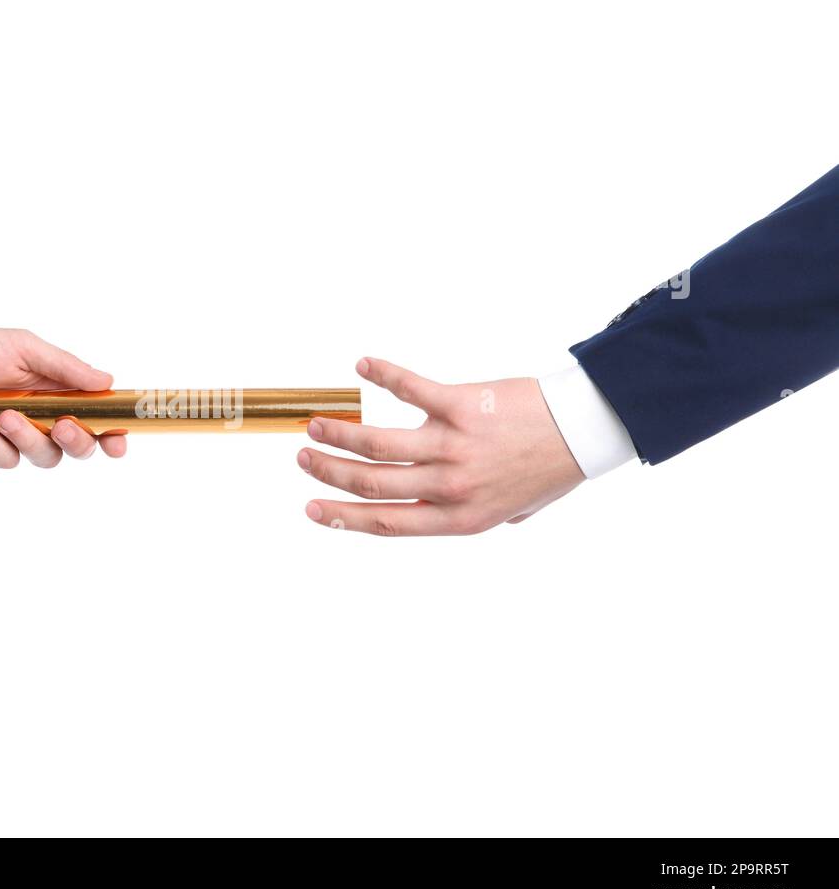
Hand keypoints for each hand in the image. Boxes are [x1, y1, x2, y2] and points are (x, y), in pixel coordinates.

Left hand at [0, 321, 126, 466]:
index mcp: (56, 390)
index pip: (96, 416)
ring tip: (3, 415)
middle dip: (77, 441)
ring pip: (45, 458)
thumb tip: (107, 381)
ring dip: (28, 438)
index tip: (119, 440)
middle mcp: (42, 416)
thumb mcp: (23, 348)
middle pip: (79, 446)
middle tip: (61, 426)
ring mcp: (16, 436)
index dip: (113, 432)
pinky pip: (6, 461)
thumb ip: (66, 369)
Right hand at [299, 358, 583, 535]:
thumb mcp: (508, 511)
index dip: (342, 517)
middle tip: (303, 457)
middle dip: (329, 471)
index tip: (311, 508)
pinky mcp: (462, 405)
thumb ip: (467, 512)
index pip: (385, 522)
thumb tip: (437, 508)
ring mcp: (455, 444)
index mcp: (459, 518)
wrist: (585, 432)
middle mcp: (451, 486)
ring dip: (341, 432)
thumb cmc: (548, 471)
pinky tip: (363, 365)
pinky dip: (384, 374)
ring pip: (380, 442)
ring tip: (316, 422)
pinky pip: (412, 388)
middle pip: (372, 482)